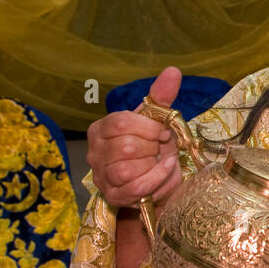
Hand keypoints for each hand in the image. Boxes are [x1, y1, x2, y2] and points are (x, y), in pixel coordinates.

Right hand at [85, 66, 185, 209]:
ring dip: (153, 163)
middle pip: (125, 147)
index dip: (148, 127)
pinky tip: (167, 169)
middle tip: (162, 145)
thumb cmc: (151, 143)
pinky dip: (157, 178)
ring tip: (161, 158)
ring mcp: (102, 176)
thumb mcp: (154, 118)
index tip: (162, 130)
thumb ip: (161, 95)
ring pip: (126, 170)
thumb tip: (173, 71)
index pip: (120, 124)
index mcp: (101, 129)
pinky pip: (135, 188)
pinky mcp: (113, 196)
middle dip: (152, 146)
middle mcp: (95, 153)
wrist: (155, 175)